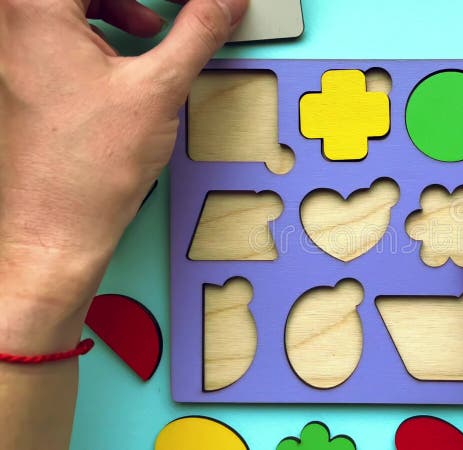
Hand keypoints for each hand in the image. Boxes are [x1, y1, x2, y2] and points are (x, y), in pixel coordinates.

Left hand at [0, 0, 246, 353]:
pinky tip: (122, 58)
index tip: (191, 1)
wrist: (54, 228)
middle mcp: (9, 26)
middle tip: (173, 11)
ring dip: (115, 5)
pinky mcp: (16, 74)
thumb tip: (223, 3)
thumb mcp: (158, 88)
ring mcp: (9, 52)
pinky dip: (95, 32)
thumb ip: (198, 32)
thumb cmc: (85, 171)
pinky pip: (56, 30)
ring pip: (68, 4)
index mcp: (32, 10)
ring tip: (149, 32)